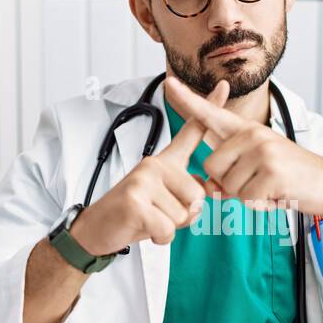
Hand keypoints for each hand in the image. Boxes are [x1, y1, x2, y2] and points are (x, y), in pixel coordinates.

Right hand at [70, 92, 216, 252]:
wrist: (97, 229)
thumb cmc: (135, 215)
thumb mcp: (164, 199)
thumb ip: (187, 191)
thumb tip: (203, 192)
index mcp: (164, 161)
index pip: (191, 132)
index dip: (208, 109)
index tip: (224, 85)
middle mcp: (155, 164)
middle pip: (197, 196)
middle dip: (184, 216)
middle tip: (159, 214)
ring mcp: (143, 180)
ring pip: (183, 215)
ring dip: (170, 227)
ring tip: (150, 220)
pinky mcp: (135, 201)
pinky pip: (167, 228)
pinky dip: (160, 238)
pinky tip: (144, 230)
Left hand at [163, 73, 322, 214]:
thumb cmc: (288, 177)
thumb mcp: (256, 166)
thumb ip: (228, 172)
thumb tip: (208, 187)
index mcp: (246, 130)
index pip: (210, 114)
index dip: (187, 99)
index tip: (169, 81)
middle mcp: (252, 135)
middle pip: (211, 167)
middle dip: (229, 185)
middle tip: (257, 182)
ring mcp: (263, 151)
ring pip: (228, 186)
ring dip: (247, 196)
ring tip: (269, 187)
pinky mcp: (272, 172)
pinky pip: (247, 199)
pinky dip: (260, 205)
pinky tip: (277, 195)